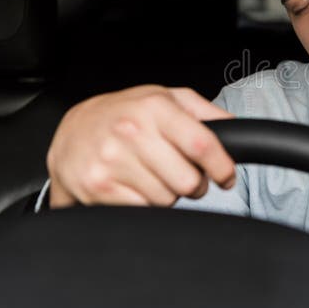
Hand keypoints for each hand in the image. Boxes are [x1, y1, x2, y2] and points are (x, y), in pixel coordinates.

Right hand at [47, 85, 235, 208]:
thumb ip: (204, 112)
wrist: (72, 131)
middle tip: (185, 175)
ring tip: (154, 175)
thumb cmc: (126, 113)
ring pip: (167, 199)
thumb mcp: (165, 98)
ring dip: (168, 193)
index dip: (222, 166)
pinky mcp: (98, 187)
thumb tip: (236, 129)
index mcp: (155, 107)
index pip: (202, 144)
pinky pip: (143, 210)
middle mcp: (132, 131)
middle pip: (187, 180)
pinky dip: (146, 203)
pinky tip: (136, 185)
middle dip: (195, 185)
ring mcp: (112, 161)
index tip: (227, 176)